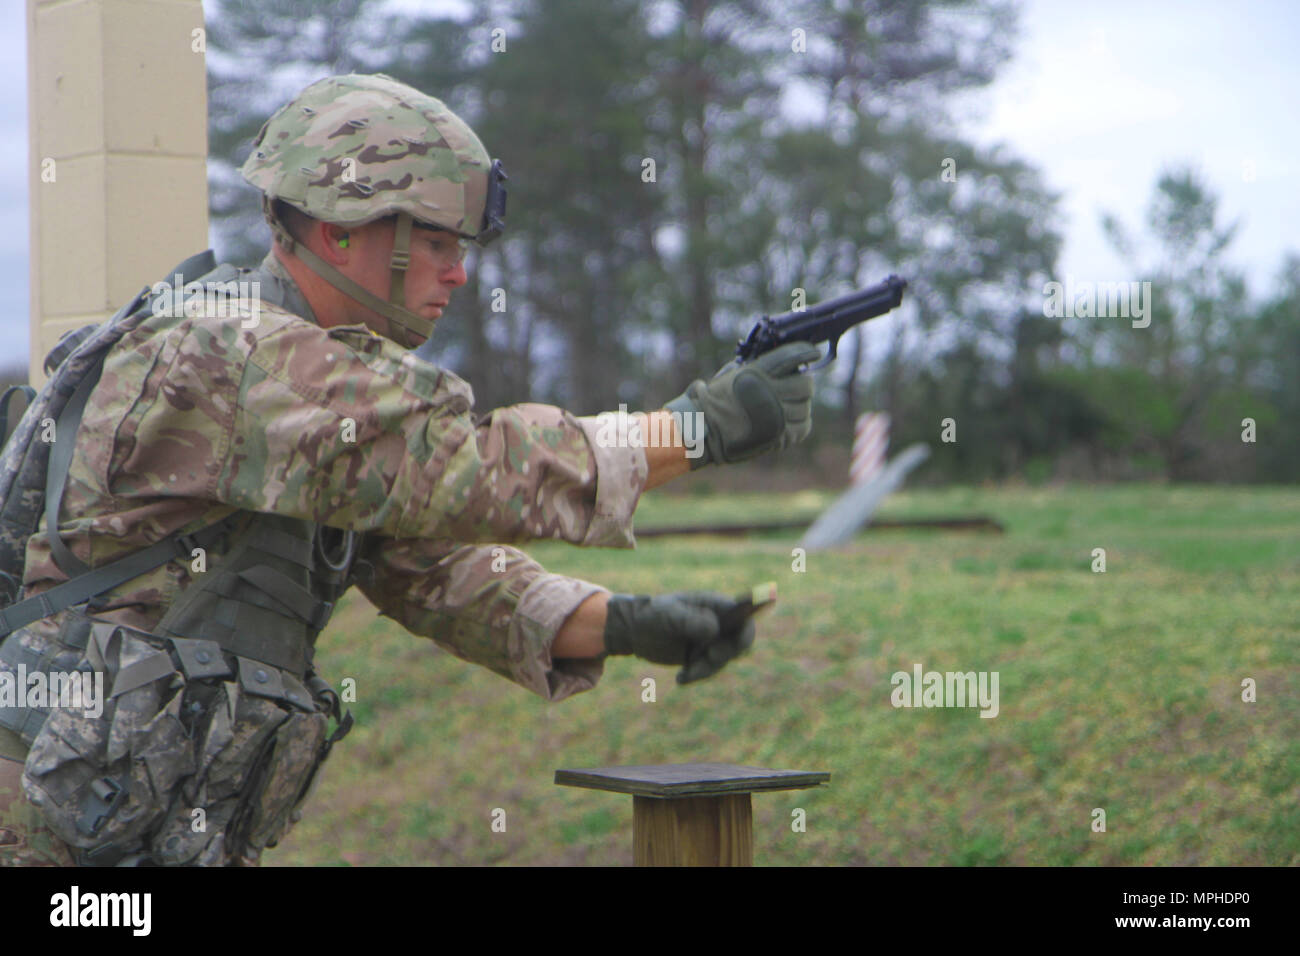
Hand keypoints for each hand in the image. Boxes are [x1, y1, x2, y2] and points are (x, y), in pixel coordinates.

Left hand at [603, 592, 756, 683]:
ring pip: (723, 660)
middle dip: (724, 655)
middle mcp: (718, 622)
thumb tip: (715, 629)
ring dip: (706, 670)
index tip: (736, 644)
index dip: (746, 631)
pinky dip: (696, 676)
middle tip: (708, 657)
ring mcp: (711, 640)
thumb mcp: (669, 615)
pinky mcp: (702, 656)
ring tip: (684, 674)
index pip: (743, 616)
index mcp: (715, 605)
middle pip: (738, 643)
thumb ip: (691, 620)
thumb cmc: (652, 615)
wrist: (634, 630)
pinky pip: (709, 670)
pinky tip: (680, 678)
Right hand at [665, 342, 818, 468]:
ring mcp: (777, 416)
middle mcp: (771, 392)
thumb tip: (784, 364)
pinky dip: (800, 423)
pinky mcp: (779, 436)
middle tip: (797, 385)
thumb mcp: (733, 373)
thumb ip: (758, 367)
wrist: (704, 430)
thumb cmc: (715, 399)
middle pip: (806, 384)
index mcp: (758, 373)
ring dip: (800, 405)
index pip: (794, 356)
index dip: (806, 352)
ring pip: (806, 406)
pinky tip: (790, 420)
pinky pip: (803, 426)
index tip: (811, 353)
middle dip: (803, 384)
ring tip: (789, 405)